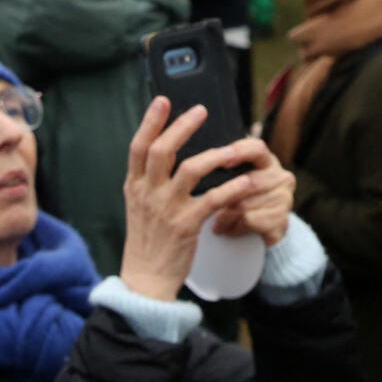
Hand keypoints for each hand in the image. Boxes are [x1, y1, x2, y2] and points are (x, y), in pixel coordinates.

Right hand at [119, 97, 274, 300]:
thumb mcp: (139, 206)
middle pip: (162, 151)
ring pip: (191, 170)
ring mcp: (166, 209)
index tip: (162, 100)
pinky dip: (232, 188)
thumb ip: (150, 180)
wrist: (146, 281)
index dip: (150, 122)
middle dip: (182, 127)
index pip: (138, 147)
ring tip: (234, 148)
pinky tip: (246, 180)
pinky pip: (213, 200)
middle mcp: (147, 194)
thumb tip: (170, 150)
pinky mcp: (187, 226)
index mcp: (134, 187)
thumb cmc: (148, 241)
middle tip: (201, 110)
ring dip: (215, 155)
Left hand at [211, 141, 293, 245]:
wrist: (260, 233)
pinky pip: (250, 220)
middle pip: (248, 182)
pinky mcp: (282, 222)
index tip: (222, 162)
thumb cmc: (242, 201)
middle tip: (206, 207)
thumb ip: (227, 168)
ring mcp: (285, 200)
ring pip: (245, 204)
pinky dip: (235, 227)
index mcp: (268, 162)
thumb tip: (203, 160)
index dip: (239, 152)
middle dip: (224, 196)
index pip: (257, 148)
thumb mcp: (236, 181)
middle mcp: (282, 178)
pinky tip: (231, 230)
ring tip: (216, 224)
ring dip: (225, 216)